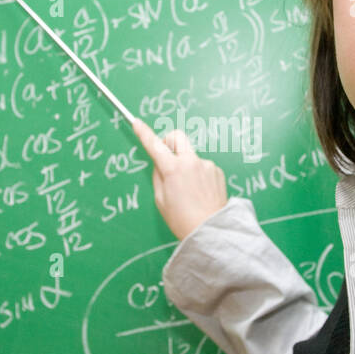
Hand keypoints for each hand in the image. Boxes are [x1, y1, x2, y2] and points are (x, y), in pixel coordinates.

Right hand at [131, 119, 227, 239]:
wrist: (211, 230)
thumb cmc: (182, 220)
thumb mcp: (160, 200)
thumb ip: (158, 176)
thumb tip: (159, 163)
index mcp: (174, 169)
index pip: (154, 145)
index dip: (144, 133)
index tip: (137, 123)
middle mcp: (192, 162)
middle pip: (177, 136)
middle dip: (168, 141)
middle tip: (165, 156)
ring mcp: (207, 165)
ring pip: (190, 155)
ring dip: (185, 164)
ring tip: (187, 190)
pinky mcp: (217, 171)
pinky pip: (202, 166)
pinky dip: (198, 174)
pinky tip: (199, 192)